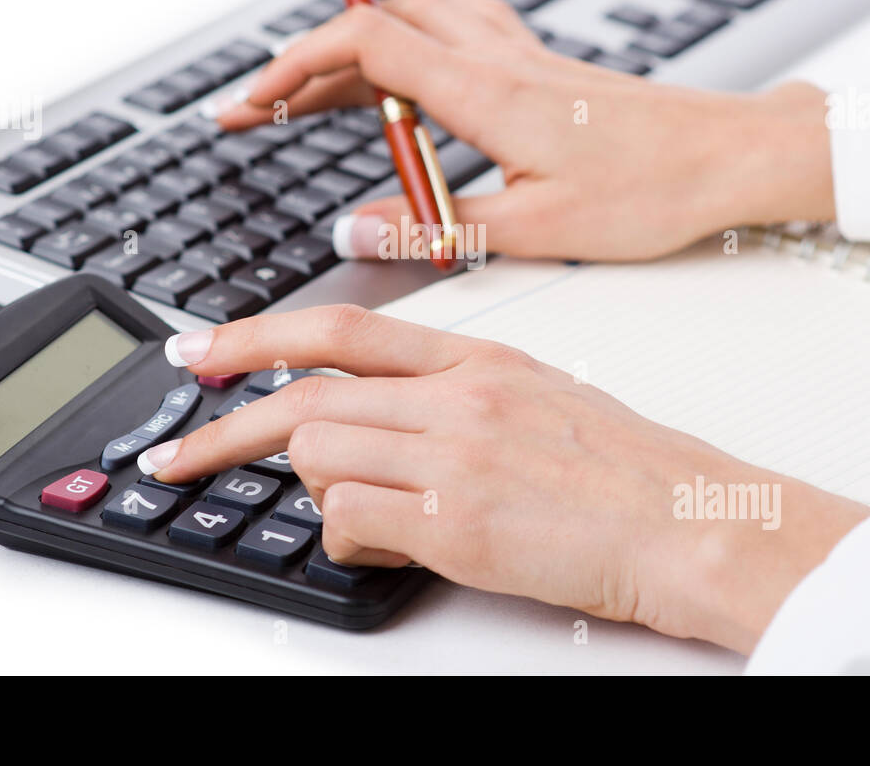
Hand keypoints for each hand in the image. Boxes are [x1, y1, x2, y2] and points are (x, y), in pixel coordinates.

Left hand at [142, 307, 869, 652]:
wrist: (695, 521)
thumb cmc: (628, 468)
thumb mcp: (539, 398)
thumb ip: (451, 399)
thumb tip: (377, 429)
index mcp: (477, 358)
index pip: (342, 328)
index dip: (256, 337)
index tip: (200, 354)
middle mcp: (457, 396)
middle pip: (306, 398)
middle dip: (223, 431)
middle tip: (174, 456)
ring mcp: (455, 456)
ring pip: (320, 454)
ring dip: (318, 491)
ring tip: (370, 516)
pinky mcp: (458, 523)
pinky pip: (352, 519)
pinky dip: (350, 536)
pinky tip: (394, 542)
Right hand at [216, 0, 834, 262]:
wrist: (732, 155)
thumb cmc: (652, 190)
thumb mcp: (535, 226)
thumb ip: (436, 226)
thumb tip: (355, 229)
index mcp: (486, 94)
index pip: (364, 48)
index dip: (294, 69)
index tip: (251, 107)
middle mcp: (496, 60)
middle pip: (376, 28)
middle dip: (304, 65)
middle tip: (260, 111)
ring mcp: (519, 55)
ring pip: (414, 18)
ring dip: (352, 48)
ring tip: (309, 91)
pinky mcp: (539, 66)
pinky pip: (457, 22)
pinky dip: (409, 29)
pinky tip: (404, 46)